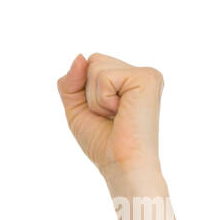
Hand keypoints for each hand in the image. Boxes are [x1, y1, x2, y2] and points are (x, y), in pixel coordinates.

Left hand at [56, 52, 163, 184]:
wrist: (121, 164)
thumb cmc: (102, 142)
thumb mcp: (76, 108)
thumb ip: (71, 82)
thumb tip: (80, 56)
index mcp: (128, 80)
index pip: (91, 64)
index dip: (83, 91)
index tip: (102, 114)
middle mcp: (140, 73)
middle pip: (92, 61)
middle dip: (88, 93)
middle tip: (109, 115)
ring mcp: (146, 74)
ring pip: (96, 65)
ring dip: (95, 98)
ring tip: (115, 114)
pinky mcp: (147, 77)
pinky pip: (104, 76)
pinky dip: (102, 99)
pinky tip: (121, 112)